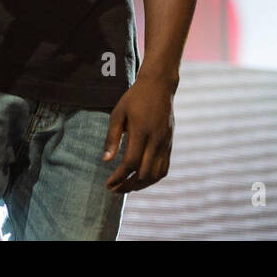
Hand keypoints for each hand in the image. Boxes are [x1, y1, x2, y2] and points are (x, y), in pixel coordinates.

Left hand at [102, 73, 175, 192]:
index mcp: (141, 131)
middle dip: (128, 185)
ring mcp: (165, 143)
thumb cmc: (134, 98)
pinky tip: (141, 179)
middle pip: (144, 173)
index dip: (119, 177)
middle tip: (114, 189)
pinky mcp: (169, 144)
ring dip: (141, 185)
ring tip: (126, 187)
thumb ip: (112, 137)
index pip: (131, 163)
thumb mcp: (118, 113)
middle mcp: (156, 140)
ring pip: (156, 174)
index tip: (108, 184)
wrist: (159, 86)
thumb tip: (106, 160)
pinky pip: (164, 168)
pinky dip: (152, 178)